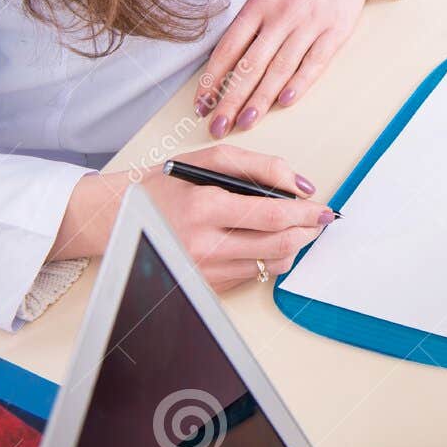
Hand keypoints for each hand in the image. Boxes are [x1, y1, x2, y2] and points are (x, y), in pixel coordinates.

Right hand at [51, 144, 332, 288]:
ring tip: (295, 230)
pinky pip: (251, 278)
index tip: (325, 210)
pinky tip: (266, 244)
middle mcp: (202, 245)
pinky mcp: (203, 286)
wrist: (121, 217)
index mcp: (205, 207)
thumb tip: (300, 185)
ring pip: (269, 266)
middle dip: (307, 232)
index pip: (272, 215)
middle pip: (278, 246)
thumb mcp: (211, 159)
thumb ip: (260, 166)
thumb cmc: (168, 185)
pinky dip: (267, 261)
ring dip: (292, 248)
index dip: (306, 214)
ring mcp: (202, 271)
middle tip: (318, 221)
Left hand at [196, 0, 375, 138]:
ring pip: (280, 69)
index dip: (213, 79)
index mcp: (259, 3)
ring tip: (246, 121)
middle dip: (231, 99)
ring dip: (261, 99)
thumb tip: (227, 62)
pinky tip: (284, 102)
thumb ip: (250, 20)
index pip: (229, 48)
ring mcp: (310, 25)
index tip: (201, 104)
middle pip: (251, 65)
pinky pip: (314, 63)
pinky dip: (299, 84)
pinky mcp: (335, 32)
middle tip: (217, 125)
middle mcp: (282, 16)